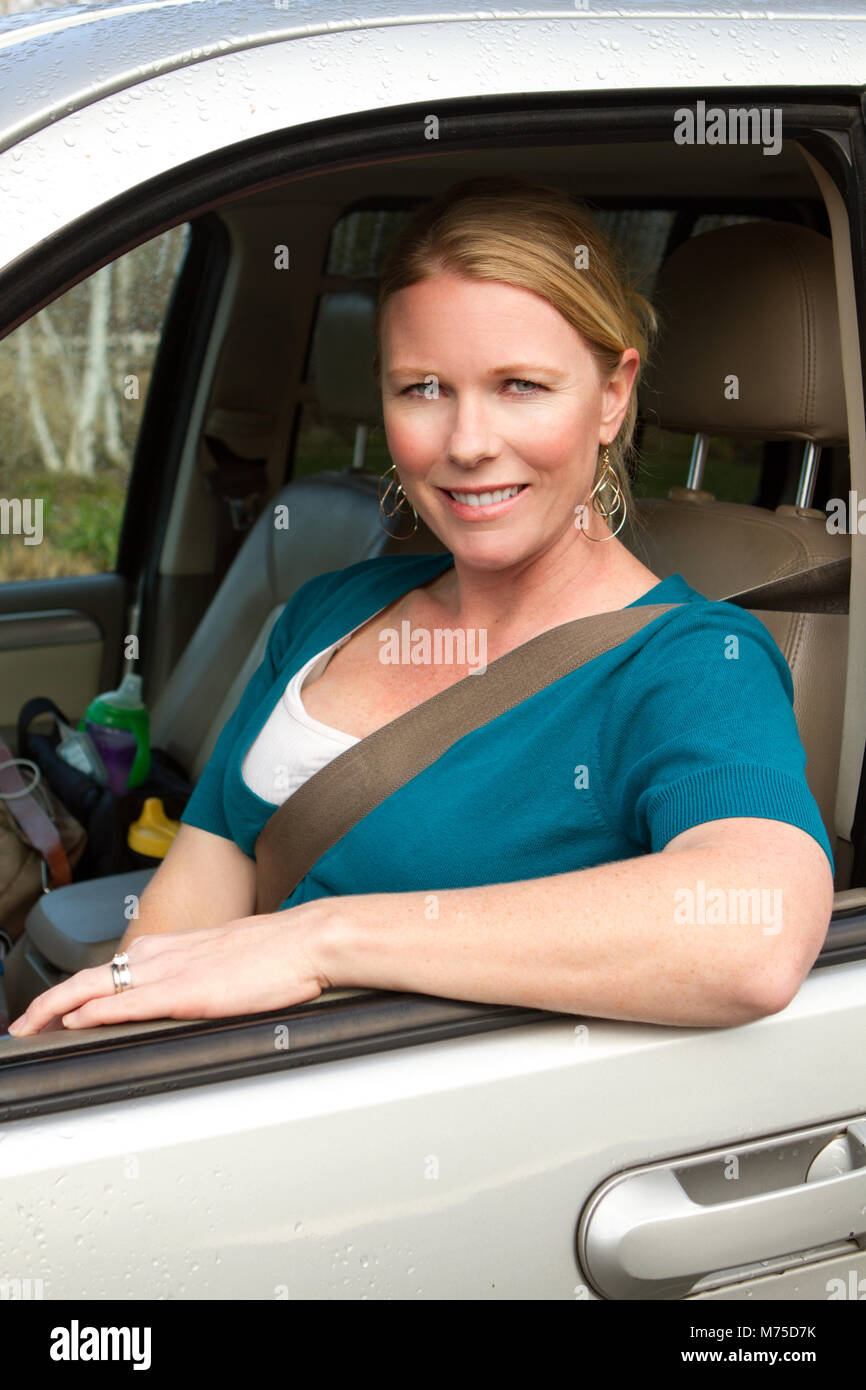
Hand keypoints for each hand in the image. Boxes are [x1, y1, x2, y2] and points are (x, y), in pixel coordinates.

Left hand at [6, 910, 334, 1034]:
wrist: (304, 942)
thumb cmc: (274, 954)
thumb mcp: (220, 961)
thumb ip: (190, 976)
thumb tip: (178, 999)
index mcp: (168, 948)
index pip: (104, 971)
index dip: (69, 992)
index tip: (49, 1011)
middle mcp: (160, 955)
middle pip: (86, 977)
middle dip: (45, 1003)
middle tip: (19, 1026)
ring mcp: (170, 972)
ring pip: (95, 987)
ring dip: (55, 1009)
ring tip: (28, 1029)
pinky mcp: (186, 992)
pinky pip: (128, 1003)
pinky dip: (94, 1012)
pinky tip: (74, 1023)